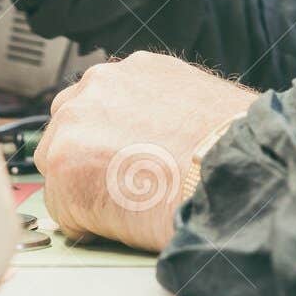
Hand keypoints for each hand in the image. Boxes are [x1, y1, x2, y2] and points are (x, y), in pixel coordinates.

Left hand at [34, 52, 258, 251]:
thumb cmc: (234, 147)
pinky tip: (123, 224)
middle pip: (70, 130)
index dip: (110, 139)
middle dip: (88, 160)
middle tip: (123, 187)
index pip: (101, 104)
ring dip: (85, 191)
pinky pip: (63, 207)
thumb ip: (168, 111)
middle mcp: (98, 87)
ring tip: (128, 208)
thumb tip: (167, 138)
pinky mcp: (63, 165)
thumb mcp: (203, 104)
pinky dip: (86, 223)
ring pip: (61, 168)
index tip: (123, 161)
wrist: (231, 171)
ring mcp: (74, 124)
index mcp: (134, 71)